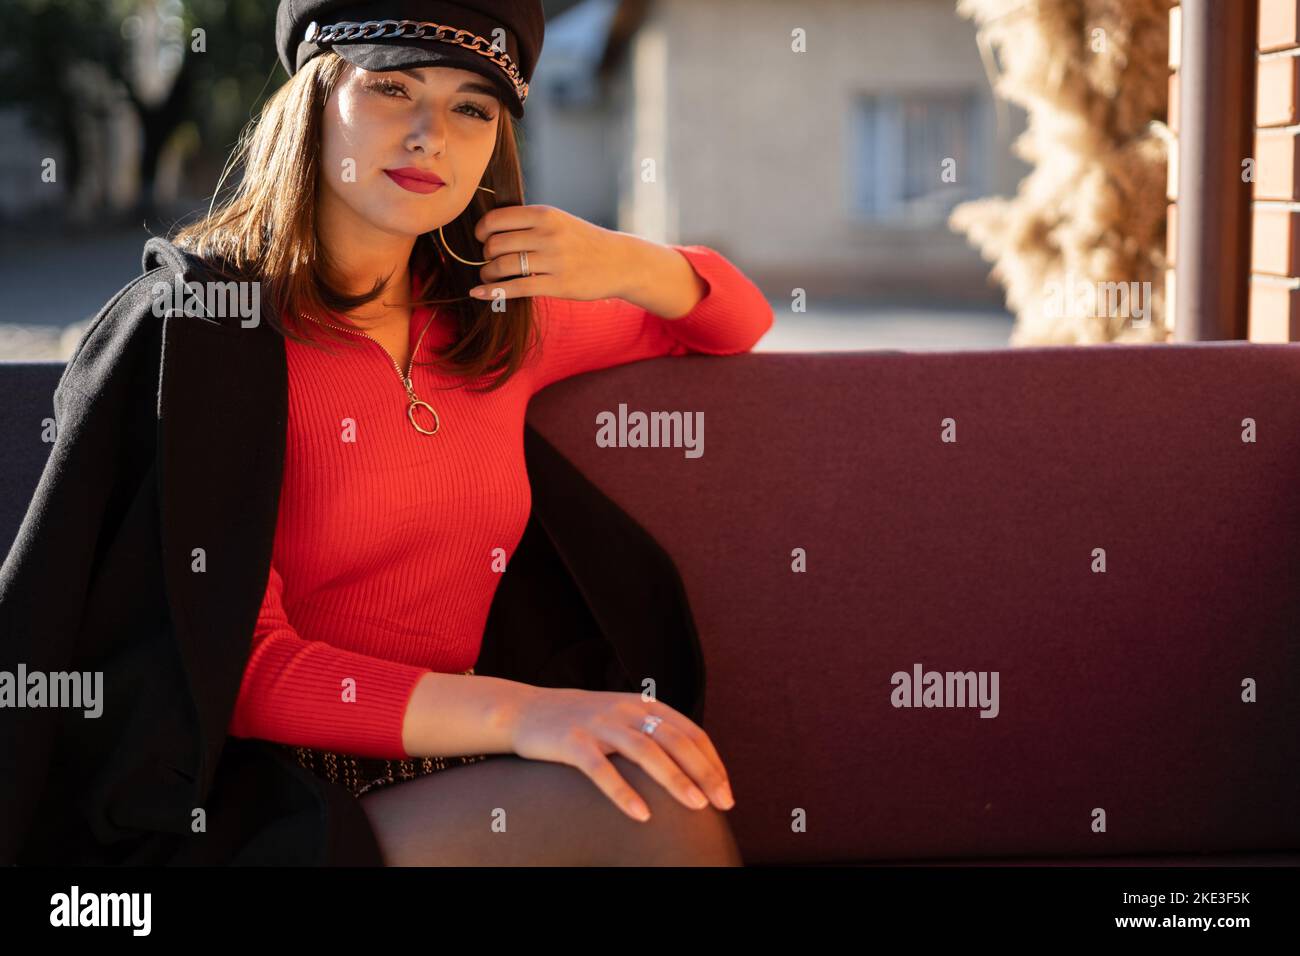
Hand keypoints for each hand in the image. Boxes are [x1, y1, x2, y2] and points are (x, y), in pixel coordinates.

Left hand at [468, 204, 633, 303]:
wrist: (620, 262)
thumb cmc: (584, 242)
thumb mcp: (560, 221)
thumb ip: (530, 222)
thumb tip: (491, 229)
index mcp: (545, 215)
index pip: (497, 219)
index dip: (482, 230)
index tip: (482, 239)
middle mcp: (547, 235)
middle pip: (496, 244)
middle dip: (485, 254)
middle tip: (489, 260)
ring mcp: (553, 260)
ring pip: (502, 266)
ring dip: (487, 273)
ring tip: (489, 276)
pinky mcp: (557, 285)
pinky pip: (516, 288)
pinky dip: (492, 291)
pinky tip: (478, 293)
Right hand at [508, 686, 734, 821]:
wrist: (525, 711)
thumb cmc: (581, 723)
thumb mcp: (620, 719)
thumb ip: (651, 734)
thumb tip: (691, 769)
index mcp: (642, 705)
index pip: (690, 731)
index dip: (712, 760)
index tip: (726, 791)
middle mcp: (625, 711)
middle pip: (675, 740)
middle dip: (704, 772)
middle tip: (724, 803)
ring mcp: (598, 724)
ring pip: (645, 750)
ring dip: (674, 778)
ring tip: (695, 805)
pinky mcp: (572, 742)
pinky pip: (601, 769)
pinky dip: (623, 791)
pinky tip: (641, 814)